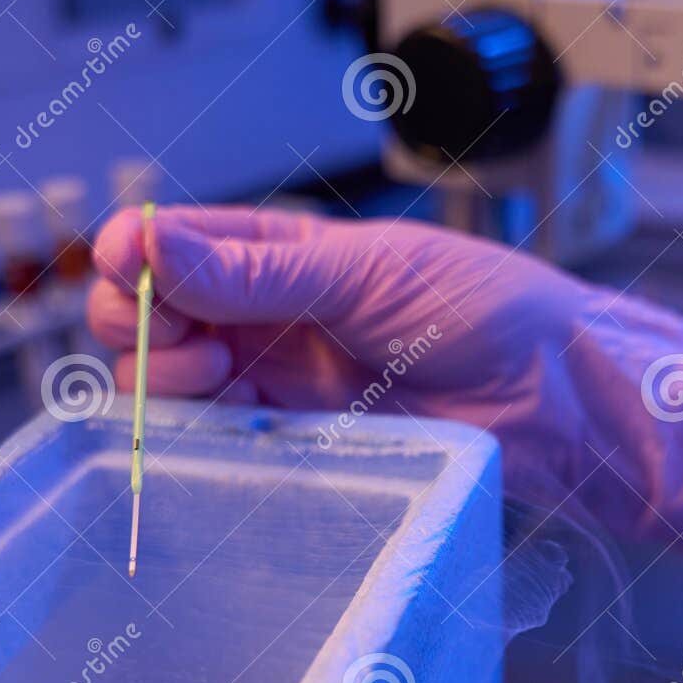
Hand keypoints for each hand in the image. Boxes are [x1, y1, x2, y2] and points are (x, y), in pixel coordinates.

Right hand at [89, 205, 682, 541]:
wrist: (547, 398)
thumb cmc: (482, 311)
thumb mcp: (366, 273)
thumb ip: (259, 270)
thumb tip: (150, 244)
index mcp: (281, 250)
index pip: (170, 242)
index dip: (135, 254)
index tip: (136, 271)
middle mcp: (265, 312)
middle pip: (149, 310)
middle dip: (140, 317)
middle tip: (191, 337)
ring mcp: (275, 378)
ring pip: (164, 377)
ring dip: (161, 372)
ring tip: (221, 373)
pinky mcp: (293, 440)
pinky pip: (212, 435)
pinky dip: (191, 427)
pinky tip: (223, 415)